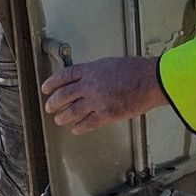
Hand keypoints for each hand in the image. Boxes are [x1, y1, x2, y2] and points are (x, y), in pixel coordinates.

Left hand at [41, 57, 166, 134]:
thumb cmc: (135, 71)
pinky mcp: (105, 114)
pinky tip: (75, 130)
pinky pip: (87, 123)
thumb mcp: (110, 65)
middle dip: (54, 102)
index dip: (52, 83)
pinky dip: (79, 128)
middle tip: (49, 107)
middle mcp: (90, 85)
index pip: (65, 76)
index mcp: (90, 70)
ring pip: (72, 111)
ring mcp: (96, 101)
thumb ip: (96, 73)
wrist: (149, 81)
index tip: (46, 88)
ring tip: (59, 120)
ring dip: (63, 117)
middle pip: (64, 95)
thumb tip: (88, 80)